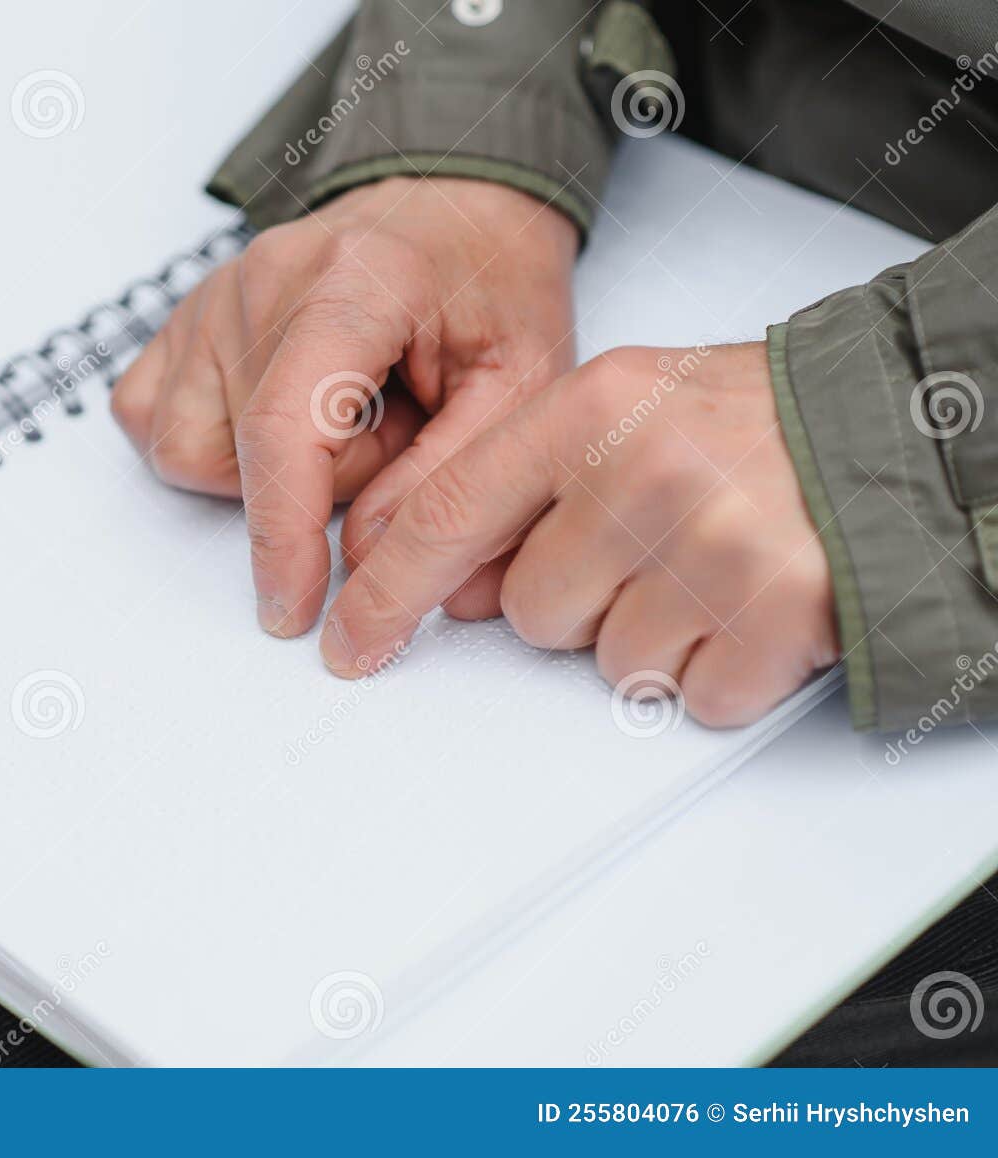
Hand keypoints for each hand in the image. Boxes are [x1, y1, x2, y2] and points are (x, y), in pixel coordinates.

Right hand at [110, 176, 577, 635]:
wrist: (452, 205)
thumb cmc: (491, 285)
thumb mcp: (523, 383)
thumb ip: (451, 479)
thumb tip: (364, 562)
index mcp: (356, 282)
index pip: (284, 426)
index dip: (283, 533)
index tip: (295, 607)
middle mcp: (263, 278)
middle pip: (244, 453)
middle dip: (323, 483)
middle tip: (397, 431)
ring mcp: (210, 295)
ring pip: (188, 448)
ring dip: (266, 467)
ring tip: (343, 420)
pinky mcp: (180, 319)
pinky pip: (152, 422)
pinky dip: (213, 446)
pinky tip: (283, 417)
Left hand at [321, 343, 839, 727]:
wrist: (885, 429)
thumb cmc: (741, 425)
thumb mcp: (619, 410)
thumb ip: (522, 485)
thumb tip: (448, 585)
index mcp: (592, 409)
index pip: (447, 517)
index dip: (387, 591)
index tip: (351, 639)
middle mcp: (644, 474)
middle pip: (532, 611)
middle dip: (574, 599)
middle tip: (643, 546)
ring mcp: (714, 547)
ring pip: (608, 661)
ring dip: (647, 634)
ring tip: (702, 565)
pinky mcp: (779, 618)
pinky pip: (690, 695)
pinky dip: (713, 669)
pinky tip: (742, 606)